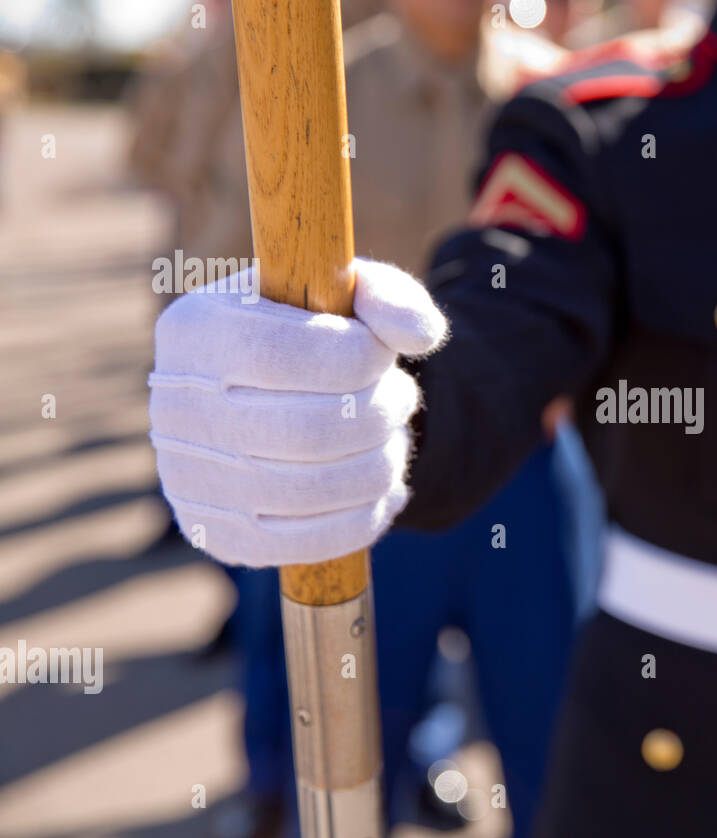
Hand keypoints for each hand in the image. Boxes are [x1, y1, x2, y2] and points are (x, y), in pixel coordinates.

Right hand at [148, 258, 445, 566]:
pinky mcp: (217, 534)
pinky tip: (384, 488)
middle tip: (400, 397)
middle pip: (307, 430)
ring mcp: (188, 478)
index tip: (382, 354)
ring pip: (314, 490)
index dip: (359, 358)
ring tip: (392, 436)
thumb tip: (419, 334)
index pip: (284, 354)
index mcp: (196, 330)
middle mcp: (176, 406)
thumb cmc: (315, 336)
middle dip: (380, 413)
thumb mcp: (349, 294)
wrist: (270, 401)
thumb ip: (390, 297)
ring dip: (381, 463)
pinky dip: (366, 517)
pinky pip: (307, 543)